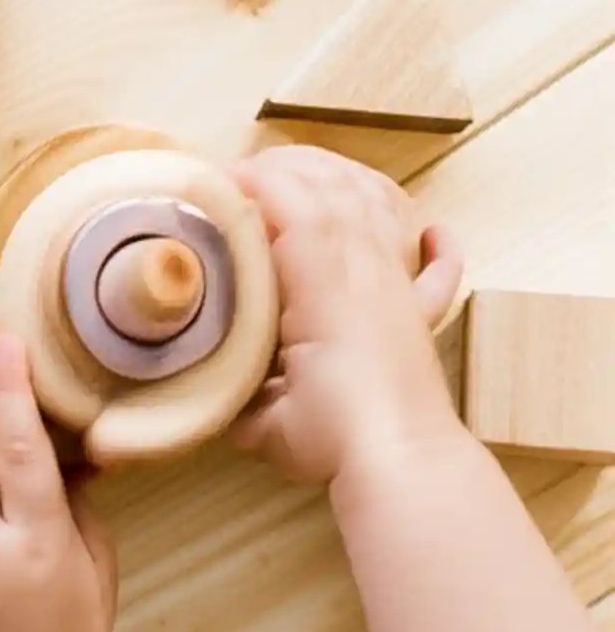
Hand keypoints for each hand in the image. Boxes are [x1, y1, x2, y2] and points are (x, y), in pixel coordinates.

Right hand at [228, 146, 466, 483]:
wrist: (402, 463)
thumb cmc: (330, 439)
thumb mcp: (257, 416)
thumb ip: (225, 391)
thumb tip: (195, 381)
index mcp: (324, 283)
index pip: (291, 202)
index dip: (251, 180)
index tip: (212, 183)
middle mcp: (368, 271)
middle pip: (334, 187)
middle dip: (286, 168)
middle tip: (243, 176)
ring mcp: (400, 288)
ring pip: (380, 207)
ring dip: (343, 180)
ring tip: (307, 175)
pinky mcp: (422, 317)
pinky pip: (436, 265)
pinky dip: (432, 242)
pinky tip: (431, 230)